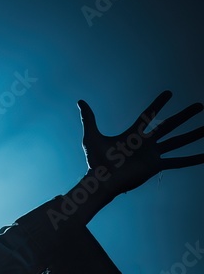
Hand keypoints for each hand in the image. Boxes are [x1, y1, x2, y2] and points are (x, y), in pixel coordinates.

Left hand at [78, 91, 203, 197]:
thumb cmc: (95, 161)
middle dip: (185, 116)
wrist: (101, 180)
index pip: (149, 115)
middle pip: (170, 125)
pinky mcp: (156, 166)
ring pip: (178, 141)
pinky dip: (193, 160)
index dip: (158, 104)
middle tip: (200, 105)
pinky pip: (178, 162)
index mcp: (133, 134)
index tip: (169, 93)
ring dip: (194, 134)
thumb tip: (81, 101)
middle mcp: (146, 143)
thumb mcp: (91, 137)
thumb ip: (89, 119)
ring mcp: (153, 154)